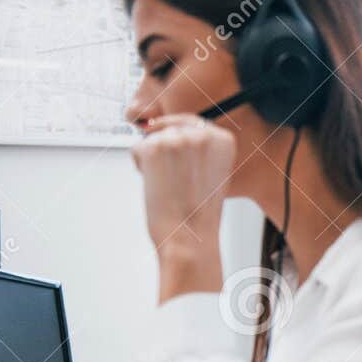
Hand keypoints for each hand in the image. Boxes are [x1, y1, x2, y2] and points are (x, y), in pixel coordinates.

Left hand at [129, 114, 232, 297]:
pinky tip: (158, 185)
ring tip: (170, 185)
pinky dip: (141, 166)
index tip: (184, 165)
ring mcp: (178, 138)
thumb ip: (201, 147)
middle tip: (176, 181)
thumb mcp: (214, 173)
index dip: (182, 144)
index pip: (193, 123)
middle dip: (166, 151)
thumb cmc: (200, 213)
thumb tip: (173, 129)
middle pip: (171, 128)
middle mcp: (203, 134)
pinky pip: (138, 148)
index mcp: (224, 138)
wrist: (190, 238)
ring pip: (153, 138)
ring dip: (154, 159)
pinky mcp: (153, 147)